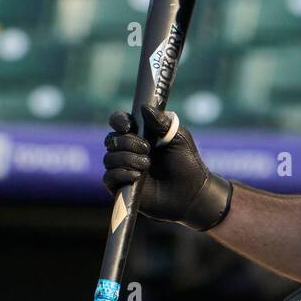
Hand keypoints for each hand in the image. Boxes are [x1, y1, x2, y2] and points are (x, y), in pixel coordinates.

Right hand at [101, 104, 232, 230]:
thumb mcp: (178, 138)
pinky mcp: (122, 187)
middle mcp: (128, 150)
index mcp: (140, 134)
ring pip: (108, 158)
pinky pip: (108, 178)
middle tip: (147, 149)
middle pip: (111, 139)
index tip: (128, 126)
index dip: (119, 121)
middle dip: (127, 142)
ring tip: (147, 165)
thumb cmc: (187, 163)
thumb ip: (161, 123)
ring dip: (126, 159)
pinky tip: (137, 176)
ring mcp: (124, 168)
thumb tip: (144, 108)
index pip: (119, 122)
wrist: (192, 192)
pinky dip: (121, 174)